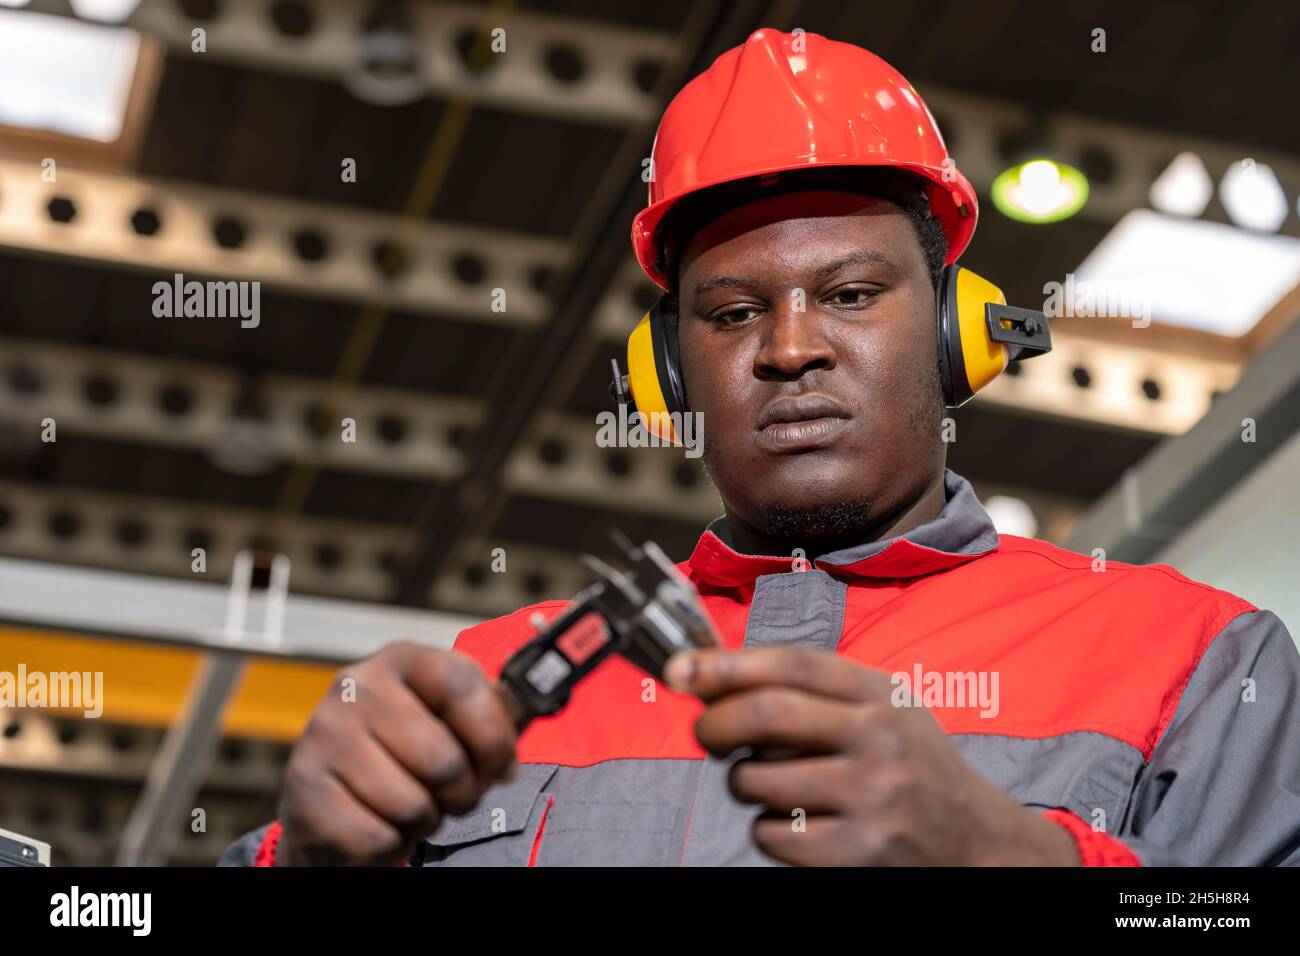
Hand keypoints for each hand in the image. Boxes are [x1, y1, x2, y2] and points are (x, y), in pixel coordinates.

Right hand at [275, 641, 518, 865]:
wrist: (329, 793)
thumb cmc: (405, 751)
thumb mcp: (449, 717)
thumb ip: (493, 715)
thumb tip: (520, 734)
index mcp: (402, 659)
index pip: (464, 687)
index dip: (494, 738)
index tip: (501, 767)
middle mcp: (356, 686)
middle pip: (443, 760)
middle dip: (462, 794)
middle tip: (452, 795)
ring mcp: (323, 734)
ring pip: (412, 804)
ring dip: (425, 820)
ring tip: (411, 806)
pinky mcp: (303, 787)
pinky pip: (378, 837)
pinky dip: (390, 845)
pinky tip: (379, 823)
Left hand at [664, 646, 1078, 865]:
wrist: (975, 841)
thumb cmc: (912, 765)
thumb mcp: (885, 709)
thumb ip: (817, 689)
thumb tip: (716, 677)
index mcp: (883, 696)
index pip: (794, 663)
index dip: (729, 662)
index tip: (684, 667)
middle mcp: (881, 741)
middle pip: (767, 714)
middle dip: (716, 722)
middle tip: (705, 734)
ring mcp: (872, 798)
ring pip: (758, 779)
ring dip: (744, 782)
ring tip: (770, 785)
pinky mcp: (858, 853)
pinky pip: (771, 834)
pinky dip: (767, 830)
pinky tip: (797, 824)